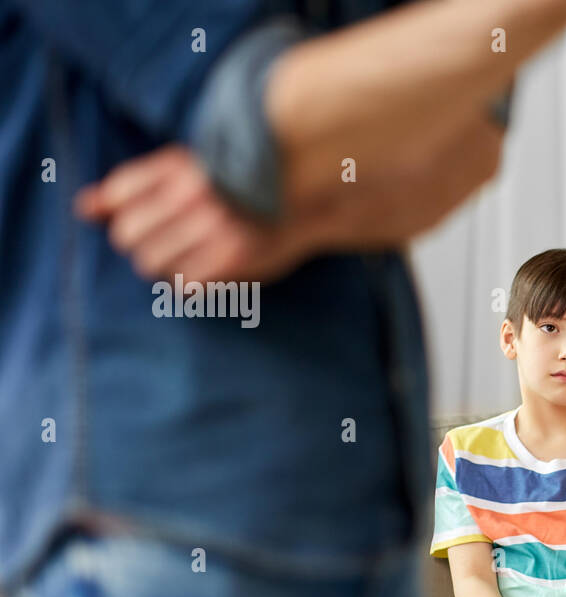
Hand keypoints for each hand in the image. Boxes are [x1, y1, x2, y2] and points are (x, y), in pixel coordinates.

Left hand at [75, 145, 329, 284]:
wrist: (306, 190)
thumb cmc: (239, 182)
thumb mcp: (186, 169)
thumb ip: (134, 187)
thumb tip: (83, 209)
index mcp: (181, 166)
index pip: (121, 195)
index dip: (125, 210)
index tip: (150, 212)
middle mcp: (194, 196)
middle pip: (128, 235)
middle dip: (141, 242)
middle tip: (170, 239)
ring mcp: (215, 228)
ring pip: (151, 263)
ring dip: (163, 265)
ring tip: (189, 255)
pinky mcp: (234, 259)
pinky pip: (184, 284)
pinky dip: (188, 282)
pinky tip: (206, 269)